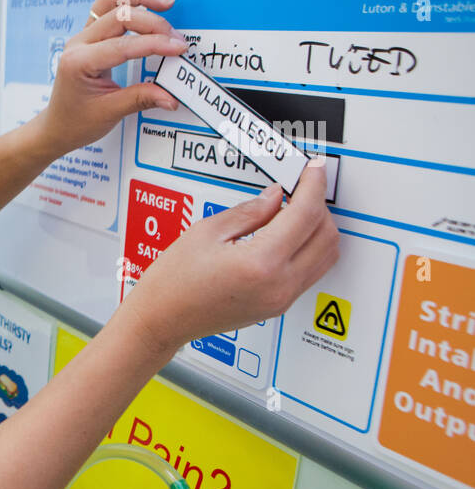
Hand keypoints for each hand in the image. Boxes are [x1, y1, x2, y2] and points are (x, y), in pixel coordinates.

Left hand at [24, 0, 185, 160]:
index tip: (178, 47)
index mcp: (79, 63)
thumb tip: (171, 98)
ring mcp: (81, 37)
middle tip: (176, 38)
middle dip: (152, 22)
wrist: (56, 126)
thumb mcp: (110, 113)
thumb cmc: (76, 122)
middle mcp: (78, 44)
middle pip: (119, 16)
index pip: (123, 45)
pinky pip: (104, 8)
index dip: (155, 43)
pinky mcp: (88, 36)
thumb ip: (141, 99)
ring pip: (109, 2)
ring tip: (165, 2)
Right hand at [117, 160, 339, 356]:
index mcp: (260, 264)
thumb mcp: (207, 232)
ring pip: (327, 255)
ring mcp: (282, 299)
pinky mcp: (279, 306)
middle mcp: (279, 285)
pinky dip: (310, 247)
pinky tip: (289, 234)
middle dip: (318, 204)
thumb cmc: (172, 282)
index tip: (313, 169)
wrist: (162, 319)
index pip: (305, 214)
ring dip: (319, 227)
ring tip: (295, 210)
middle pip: (326, 235)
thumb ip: (250, 211)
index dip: (313, 184)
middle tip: (301, 186)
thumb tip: (276, 197)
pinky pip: (312, 271)